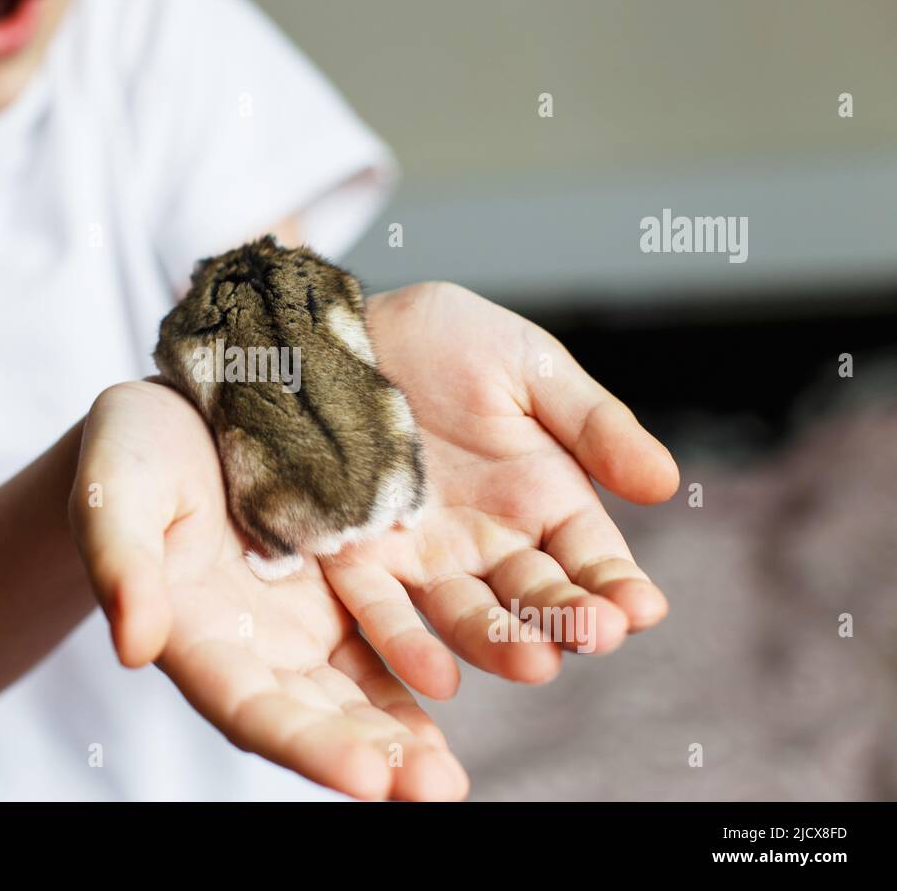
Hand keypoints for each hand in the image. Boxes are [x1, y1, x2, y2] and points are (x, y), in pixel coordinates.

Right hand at [70, 381, 468, 800]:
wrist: (184, 405)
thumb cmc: (131, 450)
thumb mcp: (115, 491)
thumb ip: (121, 562)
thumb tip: (134, 644)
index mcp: (194, 635)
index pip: (251, 709)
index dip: (306, 745)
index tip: (367, 778)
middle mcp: (255, 645)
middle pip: (315, 718)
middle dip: (374, 758)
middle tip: (435, 789)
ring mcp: (304, 619)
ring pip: (362, 689)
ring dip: (408, 732)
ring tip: (455, 770)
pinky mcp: (344, 583)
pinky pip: (392, 633)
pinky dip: (426, 661)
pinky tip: (473, 678)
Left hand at [319, 283, 679, 698]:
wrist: (342, 330)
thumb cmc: (442, 341)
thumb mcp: (529, 367)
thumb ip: (593, 424)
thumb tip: (665, 483)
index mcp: (544, 499)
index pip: (592, 559)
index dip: (618, 586)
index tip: (643, 608)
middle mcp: (491, 543)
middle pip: (537, 597)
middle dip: (569, 620)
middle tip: (597, 635)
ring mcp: (425, 558)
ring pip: (470, 615)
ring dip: (502, 643)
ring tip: (533, 662)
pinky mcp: (359, 561)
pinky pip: (382, 611)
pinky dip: (407, 645)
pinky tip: (437, 677)